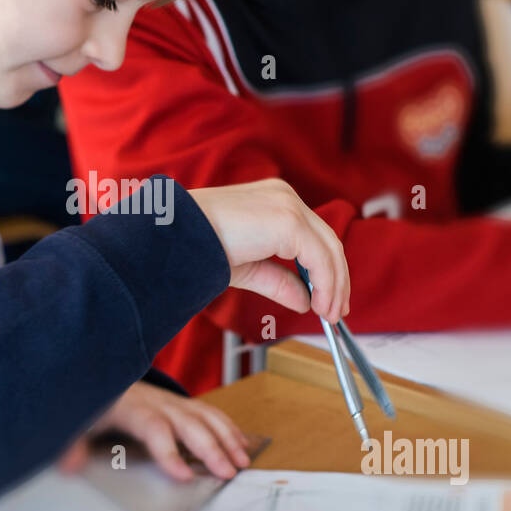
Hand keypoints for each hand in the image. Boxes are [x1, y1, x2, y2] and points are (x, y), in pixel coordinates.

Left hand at [57, 381, 251, 482]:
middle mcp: (158, 402)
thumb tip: (69, 467)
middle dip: (211, 448)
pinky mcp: (183, 404)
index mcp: (132, 408)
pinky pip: (210, 413)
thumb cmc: (94, 404)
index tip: (184, 477)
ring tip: (243, 462)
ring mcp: (174, 401)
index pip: (154, 429)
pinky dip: (229, 428)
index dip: (169, 453)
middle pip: (189, 424)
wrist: (102, 373)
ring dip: (227, 438)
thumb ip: (71, 445)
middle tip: (228, 473)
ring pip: (206, 416)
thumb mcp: (76, 422)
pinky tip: (242, 445)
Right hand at [189, 179, 349, 323]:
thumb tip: (305, 300)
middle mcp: (284, 196)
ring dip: (334, 286)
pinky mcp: (287, 220)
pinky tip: (319, 305)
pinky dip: (326, 284)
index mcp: (274, 200)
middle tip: (336, 312)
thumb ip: (278, 280)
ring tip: (329, 314)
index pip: (315, 235)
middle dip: (337, 280)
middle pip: (328, 240)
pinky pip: (319, 258)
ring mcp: (287, 205)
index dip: (327, 269)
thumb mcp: (248, 268)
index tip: (329, 299)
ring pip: (329, 249)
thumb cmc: (197, 245)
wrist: (174, 237)